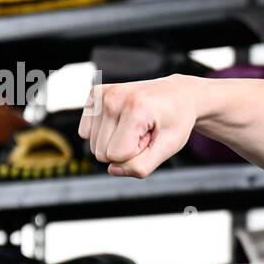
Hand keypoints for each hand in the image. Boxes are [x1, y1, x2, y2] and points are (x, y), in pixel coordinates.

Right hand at [77, 74, 197, 176]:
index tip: (150, 137)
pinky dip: (104, 132)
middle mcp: (114, 98)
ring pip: (93, 145)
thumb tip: (112, 169)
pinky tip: (122, 120)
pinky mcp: (94, 95)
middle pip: (102, 153)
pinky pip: (85, 132)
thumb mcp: (169, 148)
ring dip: (116, 141)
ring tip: (136, 125)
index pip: (116, 156)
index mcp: (136, 109)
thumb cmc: (175, 120)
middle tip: (144, 132)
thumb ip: (142, 165)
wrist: (178, 94)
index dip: (136, 153)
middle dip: (125, 149)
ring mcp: (102, 94)